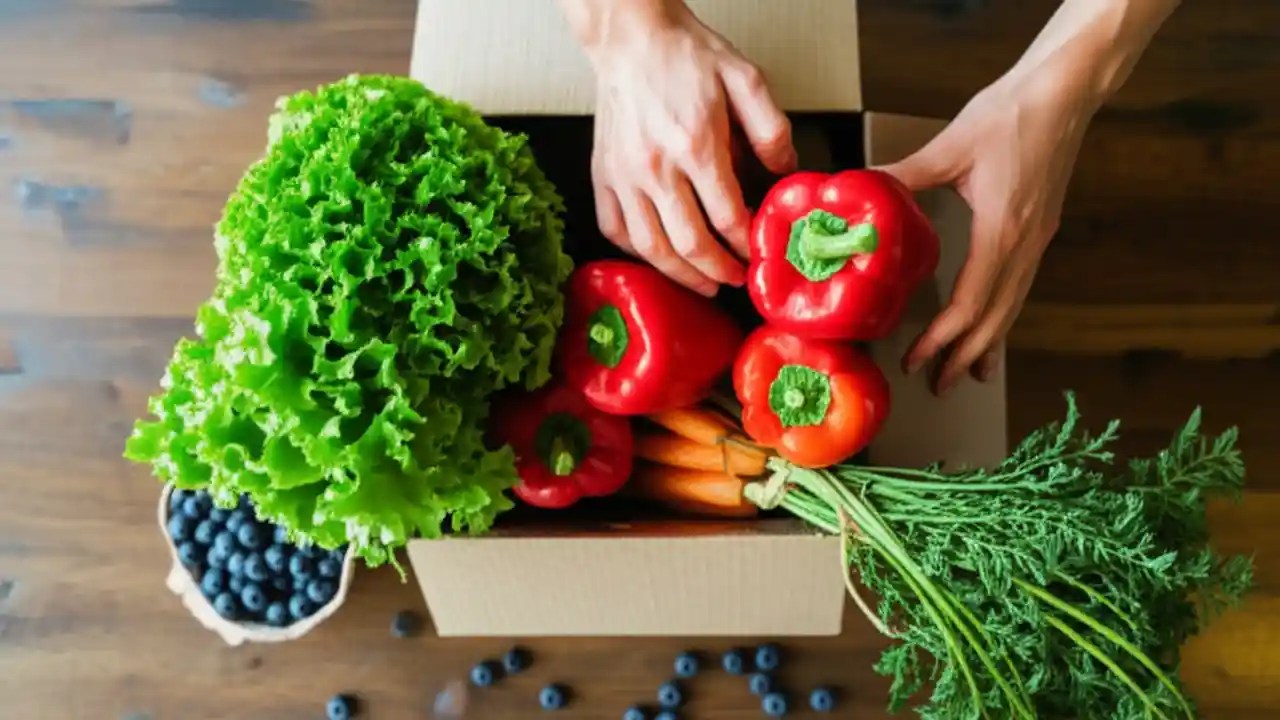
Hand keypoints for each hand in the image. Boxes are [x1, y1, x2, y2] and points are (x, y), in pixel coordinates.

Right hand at [582, 2, 796, 295]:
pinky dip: (637, 252)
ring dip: (680, 274)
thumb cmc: (684, 55)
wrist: (631, 37)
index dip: (746, 244)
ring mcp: (624, 176)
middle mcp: (655, 167)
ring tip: (702, 283)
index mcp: (695, 145)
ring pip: (650, 247)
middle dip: (718, 272)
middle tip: (735, 280)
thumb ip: (771, 128)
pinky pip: (615, 229)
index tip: (758, 253)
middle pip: (689, 243)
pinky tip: (658, 256)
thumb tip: (786, 172)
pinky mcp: (603, 175)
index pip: (727, 217)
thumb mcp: (745, 78)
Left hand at [880, 63, 1098, 394]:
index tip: (917, 360)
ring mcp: (1038, 239)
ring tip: (966, 375)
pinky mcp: (1040, 230)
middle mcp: (1026, 243)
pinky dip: (1002, 315)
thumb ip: (904, 176)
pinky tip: (992, 329)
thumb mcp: (950, 146)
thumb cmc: (1010, 114)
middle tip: (936, 386)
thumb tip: (860, 190)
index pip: (971, 302)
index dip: (943, 338)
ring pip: (1013, 306)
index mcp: (1002, 229)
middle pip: (996, 317)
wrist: (1063, 91)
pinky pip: (1020, 286)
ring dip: (988, 343)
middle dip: (964, 356)